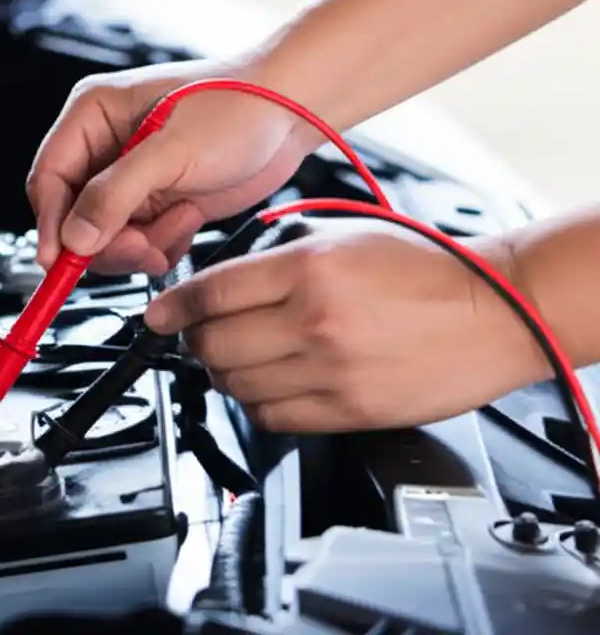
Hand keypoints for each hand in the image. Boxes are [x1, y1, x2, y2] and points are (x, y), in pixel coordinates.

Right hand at [27, 59, 321, 274]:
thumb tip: (73, 239)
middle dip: (105, 241)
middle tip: (139, 249)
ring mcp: (131, 178)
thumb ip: (115, 195)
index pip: (48, 179)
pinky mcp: (157, 201)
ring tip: (176, 224)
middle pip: (73, 216)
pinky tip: (188, 221)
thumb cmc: (238, 106)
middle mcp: (105, 147)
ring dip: (139, 245)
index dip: (51, 224)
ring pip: (105, 237)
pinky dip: (161, 245)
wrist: (293, 112)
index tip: (59, 262)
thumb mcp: (170, 151)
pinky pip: (137, 243)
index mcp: (93, 116)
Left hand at [144, 221, 550, 431]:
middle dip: (195, 343)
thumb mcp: (342, 237)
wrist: (496, 311)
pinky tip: (272, 385)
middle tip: (201, 337)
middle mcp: (313, 319)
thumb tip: (218, 286)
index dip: (171, 308)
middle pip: (212, 345)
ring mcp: (330, 370)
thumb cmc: (425, 269)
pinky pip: (272, 417)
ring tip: (240, 360)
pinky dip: (258, 404)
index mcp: (309, 267)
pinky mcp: (348, 410)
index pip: (211, 293)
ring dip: (224, 376)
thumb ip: (277, 260)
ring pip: (235, 385)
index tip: (157, 316)